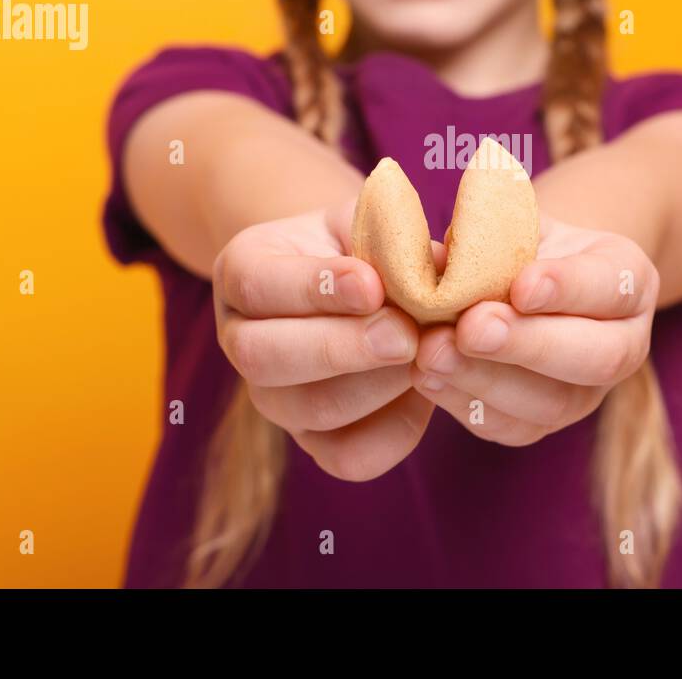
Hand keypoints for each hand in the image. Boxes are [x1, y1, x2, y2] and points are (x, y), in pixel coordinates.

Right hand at [212, 197, 438, 480]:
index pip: (255, 285)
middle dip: (341, 348)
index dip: (312, 288)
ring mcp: (273, 398)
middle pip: (264, 358)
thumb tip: (440, 271)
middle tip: (405, 334)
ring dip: (375, 386)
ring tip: (425, 356)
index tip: (372, 284)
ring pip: (308, 410)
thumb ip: (396, 242)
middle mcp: (241, 340)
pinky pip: (348, 457)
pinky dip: (394, 429)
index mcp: (241, 271)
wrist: (361, 286)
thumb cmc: (365, 246)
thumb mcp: (371, 224)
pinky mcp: (314, 442)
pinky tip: (424, 391)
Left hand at [408, 212, 659, 444]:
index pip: (611, 287)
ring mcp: (587, 394)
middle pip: (596, 358)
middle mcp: (624, 344)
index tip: (521, 284)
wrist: (529, 283)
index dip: (567, 288)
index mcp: (629, 281)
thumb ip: (489, 235)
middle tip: (471, 328)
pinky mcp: (541, 424)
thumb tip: (435, 257)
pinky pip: (509, 428)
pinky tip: (426, 375)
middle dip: (528, 344)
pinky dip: (462, 402)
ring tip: (434, 351)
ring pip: (551, 403)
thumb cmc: (526, 245)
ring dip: (486, 380)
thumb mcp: (519, 224)